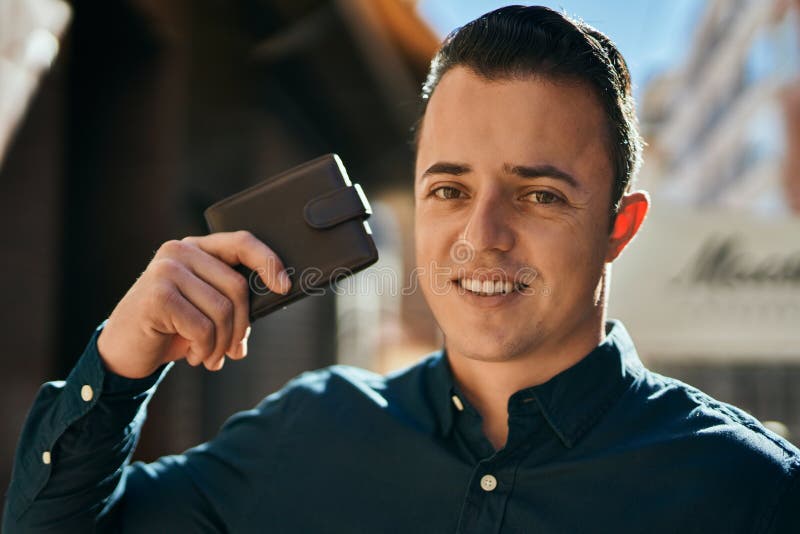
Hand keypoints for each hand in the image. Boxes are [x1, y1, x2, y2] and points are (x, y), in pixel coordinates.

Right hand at [96, 231, 290, 377]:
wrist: (125, 350)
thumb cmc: (173, 328)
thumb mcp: (207, 308)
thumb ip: (234, 298)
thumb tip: (278, 293)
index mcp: (197, 248)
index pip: (242, 242)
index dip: (268, 262)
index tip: (284, 287)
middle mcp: (180, 251)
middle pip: (238, 287)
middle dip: (241, 327)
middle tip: (234, 351)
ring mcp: (166, 270)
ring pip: (223, 310)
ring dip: (222, 344)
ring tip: (211, 357)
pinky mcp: (157, 295)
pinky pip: (203, 327)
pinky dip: (205, 349)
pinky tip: (195, 356)